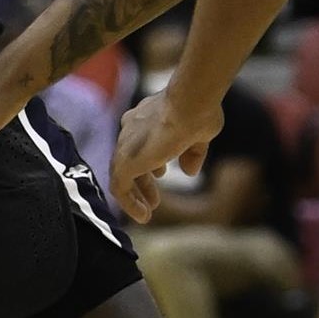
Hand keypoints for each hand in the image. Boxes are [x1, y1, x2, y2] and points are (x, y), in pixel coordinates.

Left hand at [110, 87, 222, 222]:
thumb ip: (192, 153)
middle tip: (154, 199)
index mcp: (144, 117)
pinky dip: (129, 203)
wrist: (189, 102)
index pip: (138, 141)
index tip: (160, 174)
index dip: (149, 160)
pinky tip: (143, 215)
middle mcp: (130, 128)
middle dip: (142, 181)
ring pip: (122, 174)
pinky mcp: (125, 160)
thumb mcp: (199, 135)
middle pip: (129, 159)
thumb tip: (189, 171)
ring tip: (147, 212)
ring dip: (135, 195)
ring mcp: (126, 144)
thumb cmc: (198, 111)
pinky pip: (119, 187)